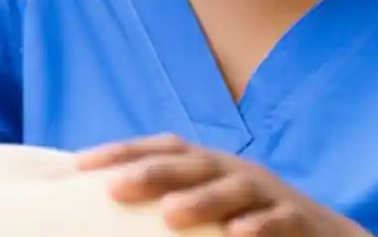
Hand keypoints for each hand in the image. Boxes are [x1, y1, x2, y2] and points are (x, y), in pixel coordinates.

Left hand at [78, 134, 370, 235]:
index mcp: (208, 166)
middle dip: (152, 173)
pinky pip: (280, 219)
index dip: (121, 151)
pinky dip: (260, 225)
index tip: (78, 166)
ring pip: (234, 189)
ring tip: (170, 215)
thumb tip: (106, 199)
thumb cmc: (249, 221)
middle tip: (113, 188)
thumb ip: (164, 201)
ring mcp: (269, 193)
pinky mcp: (299, 220)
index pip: (162, 148)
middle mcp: (234, 171)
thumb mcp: (207, 206)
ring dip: (202, 200)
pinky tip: (237, 234)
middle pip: (191, 164)